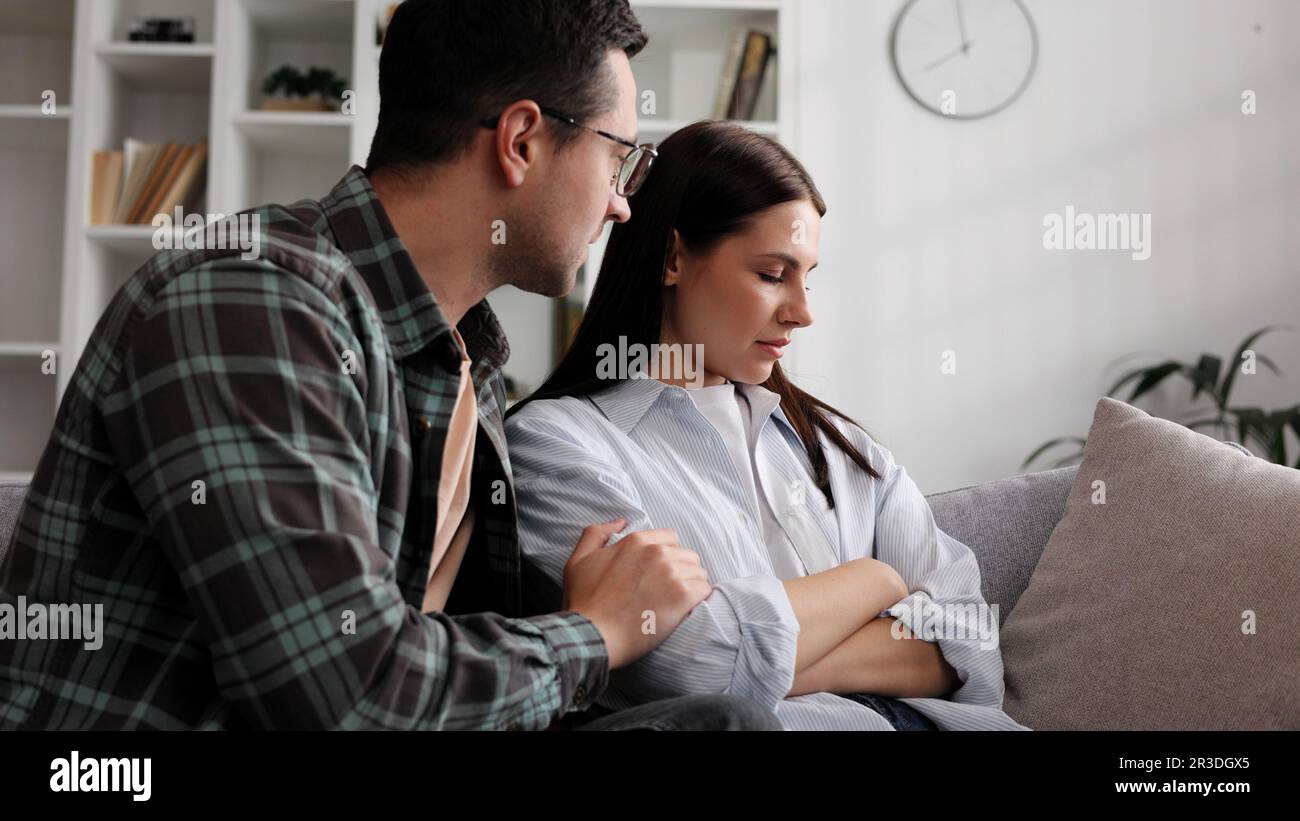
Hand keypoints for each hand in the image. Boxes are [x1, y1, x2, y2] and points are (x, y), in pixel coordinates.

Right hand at [561, 520, 711, 668]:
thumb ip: (596, 533)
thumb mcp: (578, 560)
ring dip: (690, 586)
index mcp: (636, 541)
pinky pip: (704, 590)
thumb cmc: (583, 602)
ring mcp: (671, 573)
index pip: (670, 538)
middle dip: (680, 571)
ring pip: (698, 572)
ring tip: (675, 603)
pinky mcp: (682, 596)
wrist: (591, 635)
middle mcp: (656, 552)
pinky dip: (698, 600)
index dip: (667, 556)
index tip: (659, 574)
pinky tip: (684, 610)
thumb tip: (620, 521)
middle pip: (687, 555)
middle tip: (667, 592)